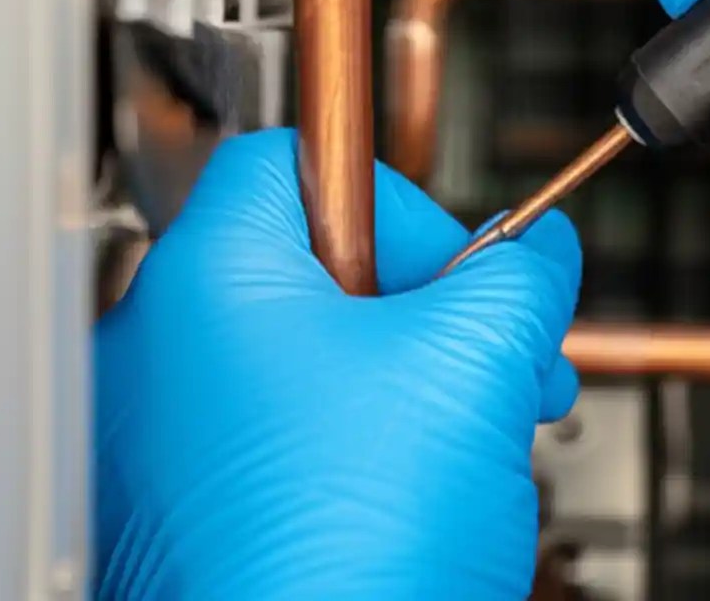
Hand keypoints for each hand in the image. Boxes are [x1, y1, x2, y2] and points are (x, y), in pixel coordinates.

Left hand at [94, 128, 581, 598]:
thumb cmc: (345, 549)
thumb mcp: (473, 369)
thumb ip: (519, 281)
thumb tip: (543, 254)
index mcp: (209, 281)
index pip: (294, 160)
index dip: (401, 197)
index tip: (464, 261)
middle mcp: (165, 352)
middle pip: (323, 268)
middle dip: (442, 310)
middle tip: (507, 357)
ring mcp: (173, 440)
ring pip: (320, 361)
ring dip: (420, 382)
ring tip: (485, 435)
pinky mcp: (199, 511)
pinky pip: (294, 437)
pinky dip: (369, 445)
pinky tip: (429, 491)